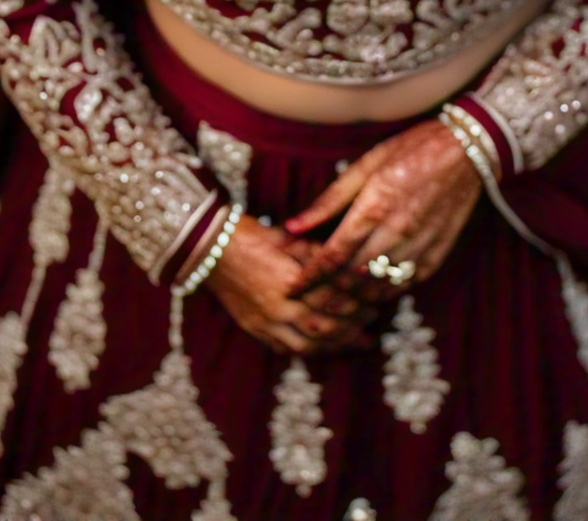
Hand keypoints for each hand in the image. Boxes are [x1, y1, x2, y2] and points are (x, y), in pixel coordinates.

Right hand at [205, 215, 375, 354]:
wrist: (211, 248)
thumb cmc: (253, 236)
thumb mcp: (290, 238)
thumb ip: (318, 255)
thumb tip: (348, 263)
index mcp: (289, 282)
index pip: (331, 300)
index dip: (356, 304)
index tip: (375, 300)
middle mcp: (278, 308)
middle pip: (324, 328)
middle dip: (352, 329)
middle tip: (373, 325)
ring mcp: (264, 323)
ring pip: (307, 346)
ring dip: (335, 347)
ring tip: (357, 343)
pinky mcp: (254, 329)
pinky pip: (285, 349)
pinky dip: (308, 352)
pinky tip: (323, 349)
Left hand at [284, 119, 481, 299]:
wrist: (465, 152)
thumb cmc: (411, 151)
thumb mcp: (364, 166)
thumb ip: (328, 201)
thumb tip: (292, 226)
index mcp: (373, 208)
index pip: (332, 256)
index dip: (309, 277)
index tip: (292, 288)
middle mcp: (396, 233)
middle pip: (351, 279)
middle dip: (325, 295)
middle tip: (307, 301)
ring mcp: (418, 248)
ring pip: (377, 289)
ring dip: (352, 299)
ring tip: (332, 302)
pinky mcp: (436, 257)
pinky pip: (402, 286)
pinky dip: (382, 293)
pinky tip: (368, 291)